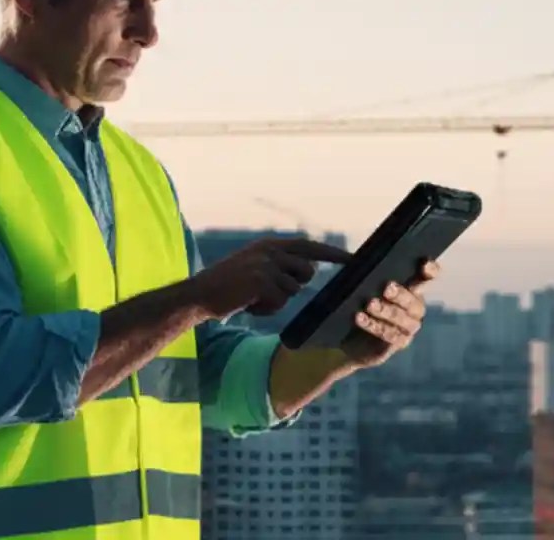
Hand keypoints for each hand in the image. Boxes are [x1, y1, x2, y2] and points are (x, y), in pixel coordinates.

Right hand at [189, 238, 351, 319]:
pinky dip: (266, 308)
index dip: (332, 254)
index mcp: (270, 245)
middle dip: (294, 285)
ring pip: (293, 289)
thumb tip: (306, 274)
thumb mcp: (255, 267)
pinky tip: (248, 304)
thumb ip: (279, 266)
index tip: (354, 259)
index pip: (309, 247)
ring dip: (277, 300)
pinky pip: (280, 301)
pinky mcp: (263, 281)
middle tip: (266, 291)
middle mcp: (271, 251)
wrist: (200, 294)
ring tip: (252, 298)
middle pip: (307, 271)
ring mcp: (267, 265)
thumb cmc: (228, 286)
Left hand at [340, 259, 439, 368]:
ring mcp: (408, 328)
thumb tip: (356, 257)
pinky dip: (375, 326)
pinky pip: (391, 336)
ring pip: (403, 320)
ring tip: (370, 304)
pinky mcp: (397, 344)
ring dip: (386, 311)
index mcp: (411, 289)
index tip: (425, 264)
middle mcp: (415, 309)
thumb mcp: (360, 283)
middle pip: (414, 301)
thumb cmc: (358, 303)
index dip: (431, 271)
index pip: (427, 278)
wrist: (349, 338)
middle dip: (401, 294)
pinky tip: (360, 318)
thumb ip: (363, 269)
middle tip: (387, 287)